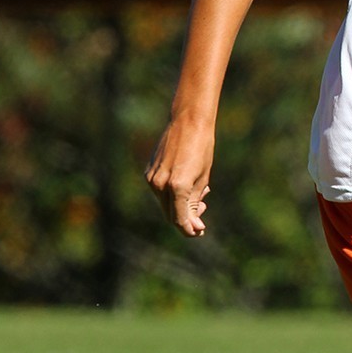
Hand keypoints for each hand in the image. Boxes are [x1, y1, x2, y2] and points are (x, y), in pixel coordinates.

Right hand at [145, 118, 214, 236]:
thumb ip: (195, 203)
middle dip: (186, 219)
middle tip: (203, 210)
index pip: (180, 220)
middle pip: (171, 216)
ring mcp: (151, 179)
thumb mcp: (203, 178)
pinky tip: (186, 184)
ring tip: (199, 193)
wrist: (188, 121)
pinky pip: (159, 192)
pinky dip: (172, 194)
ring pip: (164, 204)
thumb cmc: (202, 148)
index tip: (200, 230)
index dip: (190, 230)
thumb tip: (194, 226)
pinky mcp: (148, 172)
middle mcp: (160, 185)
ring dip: (179, 206)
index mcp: (177, 187)